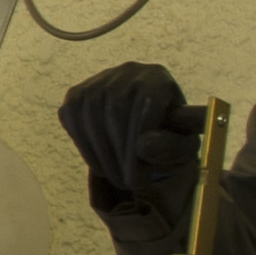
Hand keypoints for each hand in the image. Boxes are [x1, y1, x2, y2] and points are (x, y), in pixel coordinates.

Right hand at [57, 63, 204, 235]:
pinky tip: (98, 162)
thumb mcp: (183, 147)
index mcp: (158, 79)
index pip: (145, 104)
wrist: (145, 131)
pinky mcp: (77, 92)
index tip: (135, 179)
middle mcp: (129, 71)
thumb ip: (173, 148)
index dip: (137, 144)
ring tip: (113, 177)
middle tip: (123, 182)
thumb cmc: (167, 138)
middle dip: (117, 152)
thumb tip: (143, 147)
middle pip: (115, 108)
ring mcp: (100, 79)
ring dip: (99, 153)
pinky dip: (82, 144)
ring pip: (91, 112)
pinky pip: (71, 115)